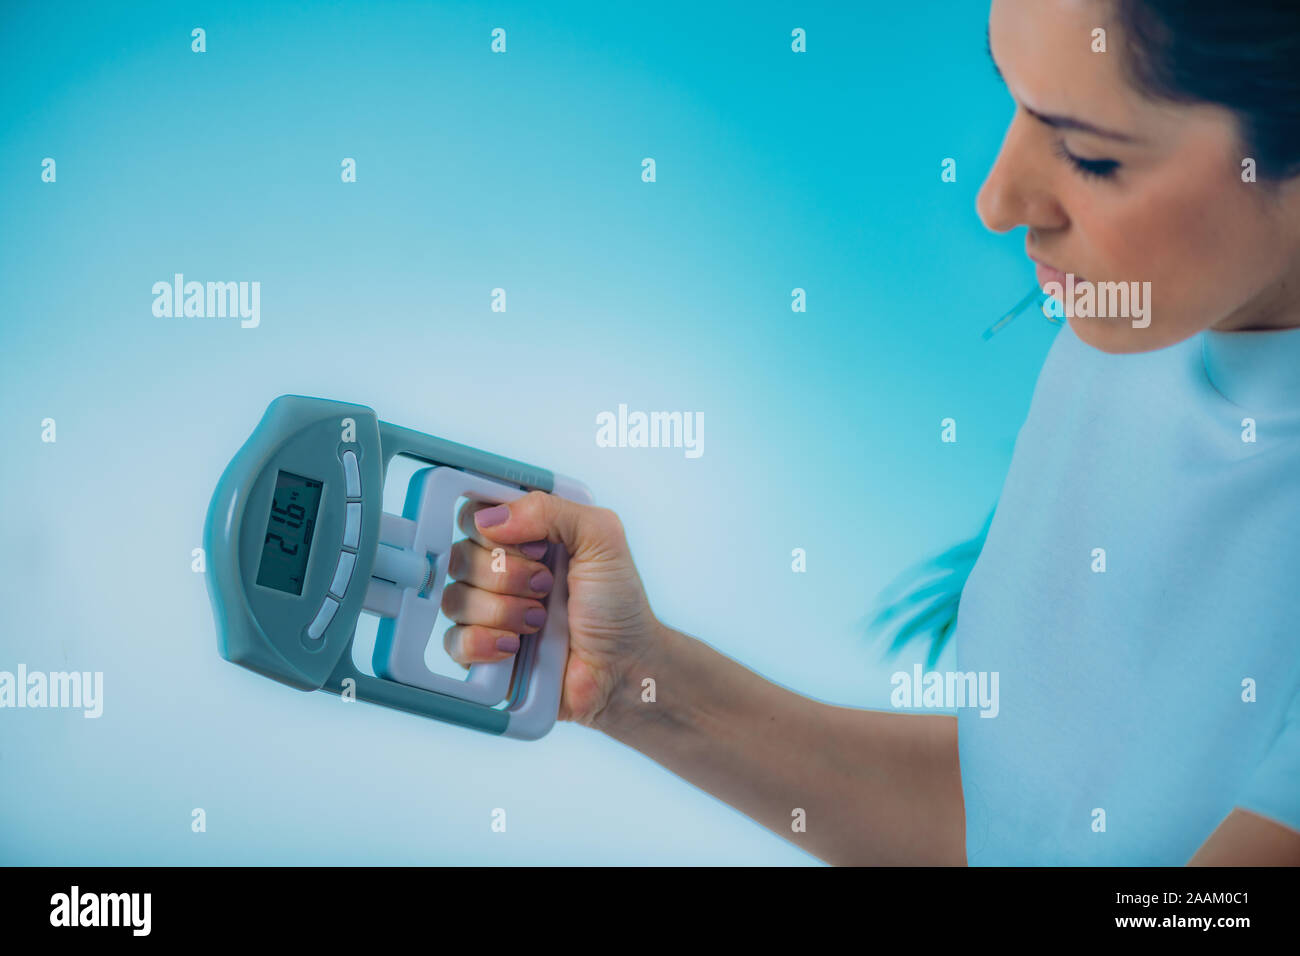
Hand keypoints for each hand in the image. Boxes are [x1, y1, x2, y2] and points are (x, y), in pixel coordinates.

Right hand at [440, 491, 662, 727]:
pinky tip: (514, 646)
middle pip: (460, 556)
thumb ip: (552, 510)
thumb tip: (491, 519)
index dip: (494, 528)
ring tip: (540, 621)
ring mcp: (488, 612)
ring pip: (456, 599)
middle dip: (508, 574)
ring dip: (504, 610)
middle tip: (546, 586)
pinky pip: (454, 640)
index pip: (476, 514)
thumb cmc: (617, 603)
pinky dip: (484, 642)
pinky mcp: (482, 651)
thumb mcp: (601, 537)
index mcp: (524, 536)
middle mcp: (500, 570)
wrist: (623, 666)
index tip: (535, 546)